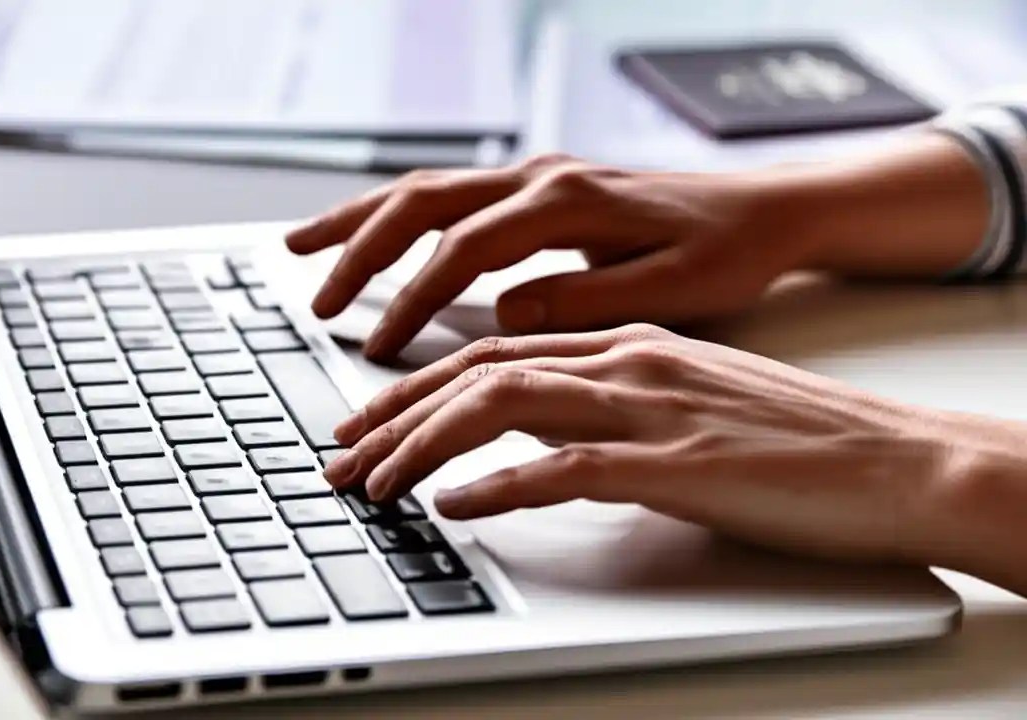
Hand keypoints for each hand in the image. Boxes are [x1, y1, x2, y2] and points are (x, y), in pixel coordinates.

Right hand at [286, 154, 803, 360]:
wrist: (768, 210)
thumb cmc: (730, 252)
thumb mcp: (673, 290)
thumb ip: (586, 299)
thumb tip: (506, 315)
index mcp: (567, 201)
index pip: (464, 249)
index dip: (413, 298)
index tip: (378, 348)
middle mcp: (541, 177)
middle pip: (422, 202)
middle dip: (359, 251)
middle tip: (318, 303)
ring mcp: (537, 177)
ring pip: (425, 189)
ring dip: (362, 221)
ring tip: (302, 250)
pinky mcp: (540, 191)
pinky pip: (450, 197)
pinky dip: (399, 218)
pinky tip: (374, 238)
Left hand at [322, 325, 1026, 582]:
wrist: (897, 459)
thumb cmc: (794, 438)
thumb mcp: (686, 400)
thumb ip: (610, 402)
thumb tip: (534, 434)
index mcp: (627, 341)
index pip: (493, 352)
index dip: (417, 384)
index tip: (366, 418)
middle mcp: (626, 362)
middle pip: (477, 373)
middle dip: (393, 414)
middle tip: (340, 458)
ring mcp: (649, 409)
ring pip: (501, 408)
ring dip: (423, 446)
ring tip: (375, 484)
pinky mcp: (676, 466)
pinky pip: (563, 468)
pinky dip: (500, 487)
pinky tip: (458, 509)